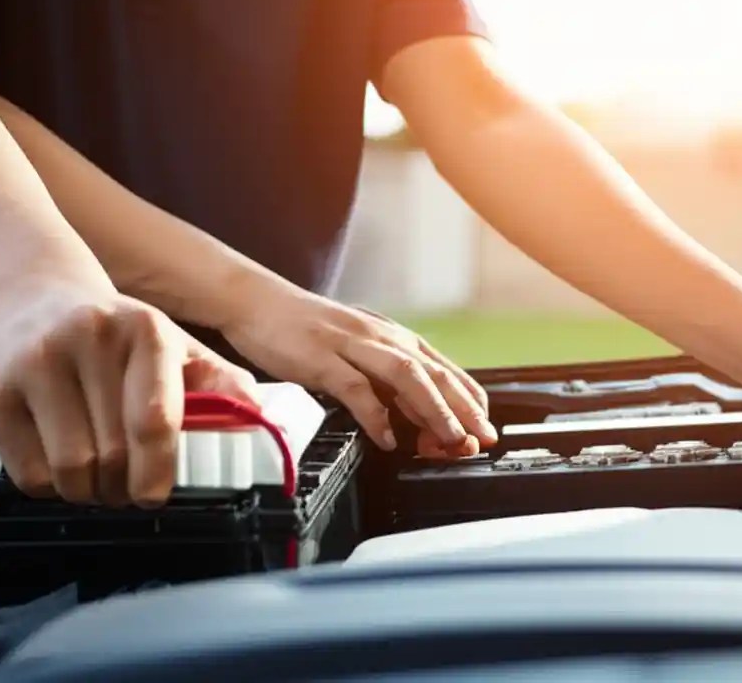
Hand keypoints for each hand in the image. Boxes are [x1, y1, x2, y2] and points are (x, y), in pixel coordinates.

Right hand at [0, 287, 258, 506]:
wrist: (36, 297)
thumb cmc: (116, 336)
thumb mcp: (176, 347)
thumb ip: (221, 383)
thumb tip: (258, 417)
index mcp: (144, 330)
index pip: (154, 420)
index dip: (158, 471)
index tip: (154, 495)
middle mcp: (87, 338)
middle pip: (113, 454)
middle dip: (124, 487)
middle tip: (127, 489)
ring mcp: (33, 362)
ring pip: (69, 469)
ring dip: (87, 492)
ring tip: (96, 479)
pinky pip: (26, 473)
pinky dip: (48, 487)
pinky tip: (59, 467)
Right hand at [220, 282, 495, 452]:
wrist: (257, 301)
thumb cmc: (306, 329)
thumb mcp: (355, 349)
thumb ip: (382, 380)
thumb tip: (410, 418)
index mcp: (391, 337)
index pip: (443, 369)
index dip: (468, 400)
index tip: (484, 428)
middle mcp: (380, 337)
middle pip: (433, 373)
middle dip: (463, 409)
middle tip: (482, 438)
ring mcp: (351, 345)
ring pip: (405, 377)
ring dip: (432, 410)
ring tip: (449, 440)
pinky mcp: (322, 357)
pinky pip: (355, 387)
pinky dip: (375, 414)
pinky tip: (387, 438)